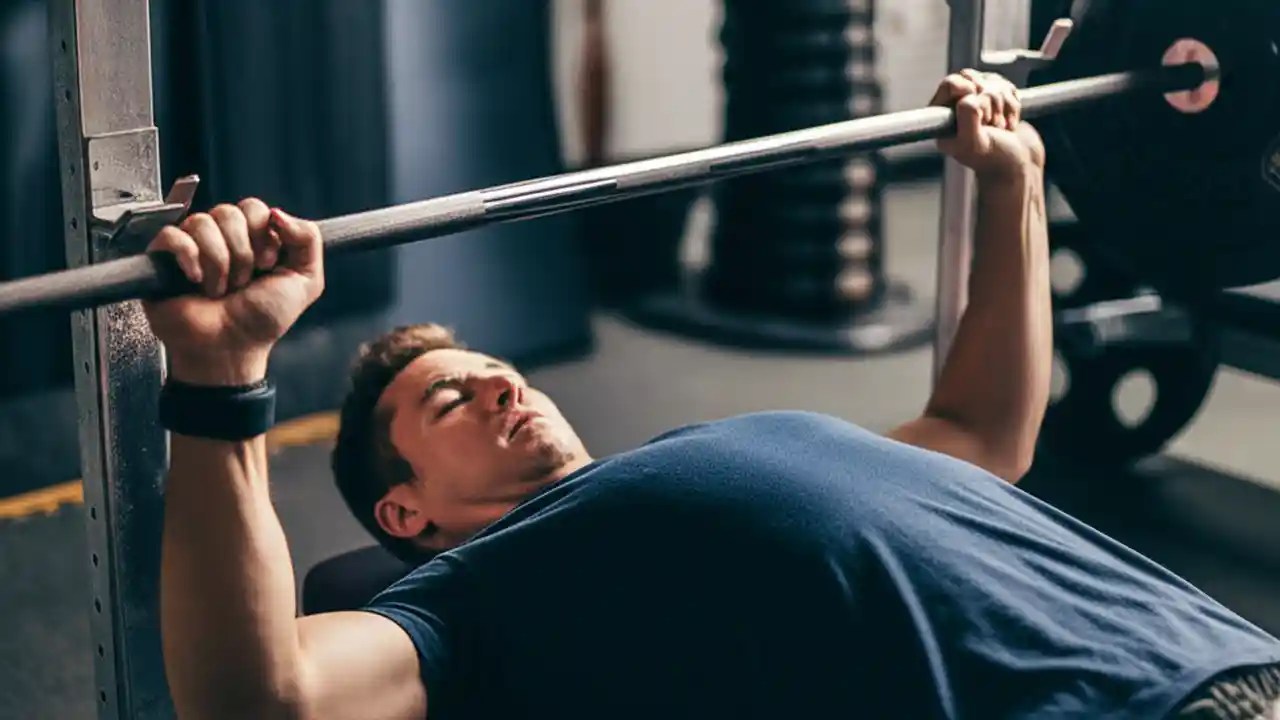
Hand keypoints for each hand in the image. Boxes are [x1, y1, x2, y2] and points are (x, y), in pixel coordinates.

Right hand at [141, 198, 324, 384]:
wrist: (229, 349)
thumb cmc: (262, 320)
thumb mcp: (305, 281)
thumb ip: (308, 240)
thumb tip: (279, 213)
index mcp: (254, 239)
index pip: (254, 208)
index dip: (263, 234)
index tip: (267, 264)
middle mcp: (223, 239)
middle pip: (228, 212)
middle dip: (242, 252)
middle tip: (243, 281)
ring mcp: (192, 246)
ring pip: (202, 222)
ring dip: (219, 263)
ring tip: (220, 288)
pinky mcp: (163, 258)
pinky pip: (173, 236)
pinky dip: (189, 259)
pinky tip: (196, 280)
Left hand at [931, 70, 1044, 180]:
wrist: (1020, 168)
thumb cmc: (995, 161)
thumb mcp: (974, 143)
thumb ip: (967, 118)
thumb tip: (969, 96)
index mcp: (943, 119)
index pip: (951, 83)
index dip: (969, 90)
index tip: (980, 110)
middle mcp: (957, 109)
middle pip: (974, 79)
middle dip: (990, 99)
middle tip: (992, 123)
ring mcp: (978, 104)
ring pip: (993, 82)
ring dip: (1004, 104)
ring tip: (1002, 127)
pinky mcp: (997, 102)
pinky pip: (1008, 87)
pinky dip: (1014, 104)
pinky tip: (1010, 123)